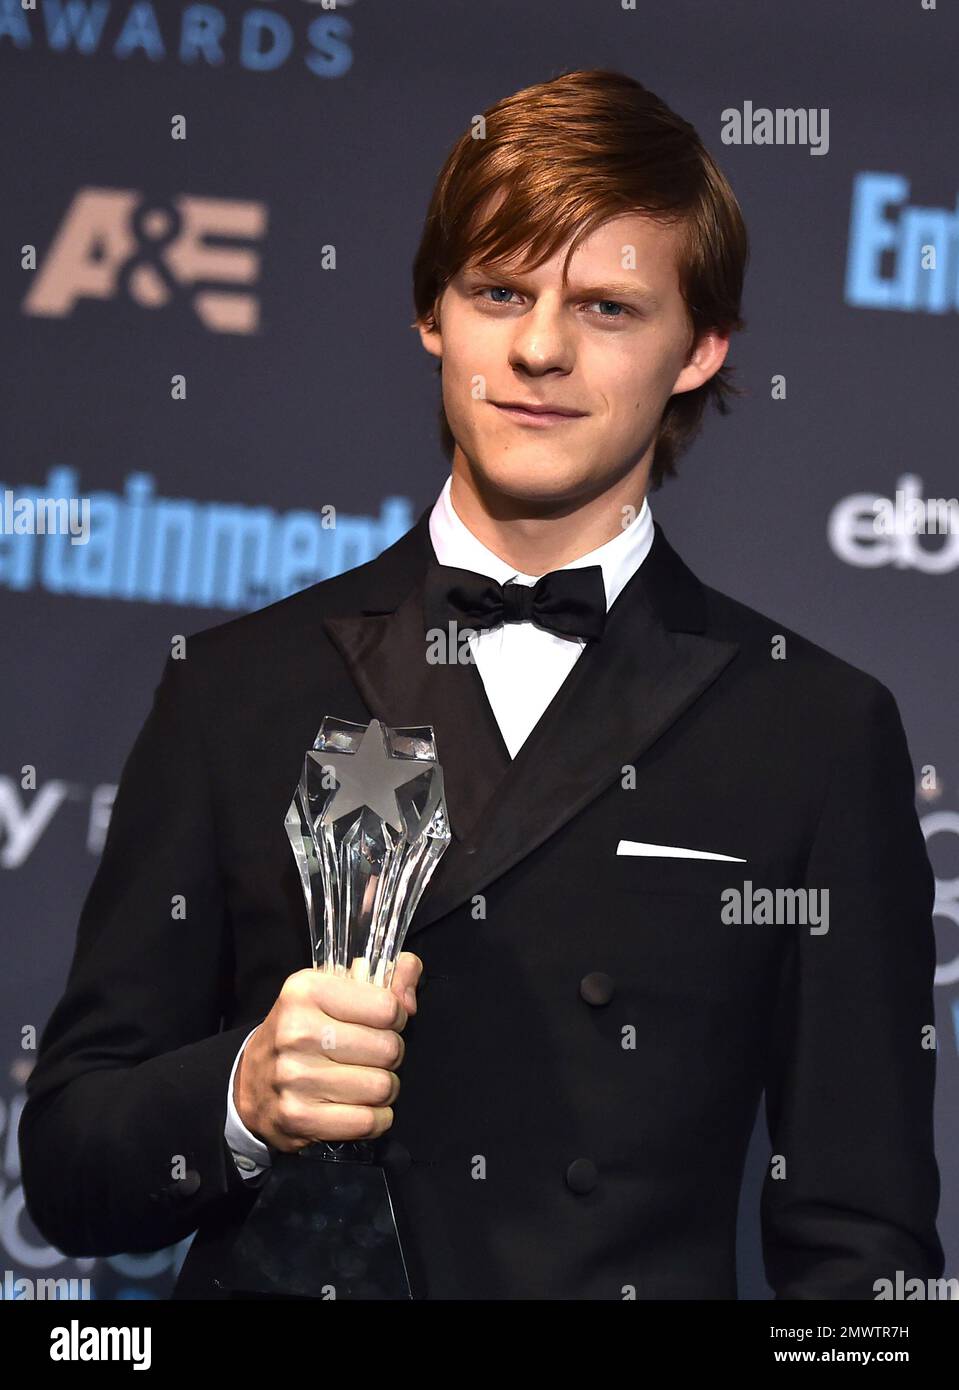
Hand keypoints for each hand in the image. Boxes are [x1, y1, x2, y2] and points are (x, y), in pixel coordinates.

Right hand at [233, 951, 422, 1151]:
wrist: (251, 1083)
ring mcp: (295, 1077)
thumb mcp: (337, 986)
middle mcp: (297, 1031)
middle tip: (373, 1056)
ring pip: (382, 1087)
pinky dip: (376, 1118)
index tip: (380, 1023)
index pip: (387, 1007)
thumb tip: (410, 1003)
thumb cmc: (305, 1029)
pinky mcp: (298, 1117)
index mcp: (306, 990)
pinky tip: (360, 1107)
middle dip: (392, 1055)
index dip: (395, 1018)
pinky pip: (367, 1122)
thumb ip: (391, 975)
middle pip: (388, 1049)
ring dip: (384, 1088)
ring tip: (366, 1080)